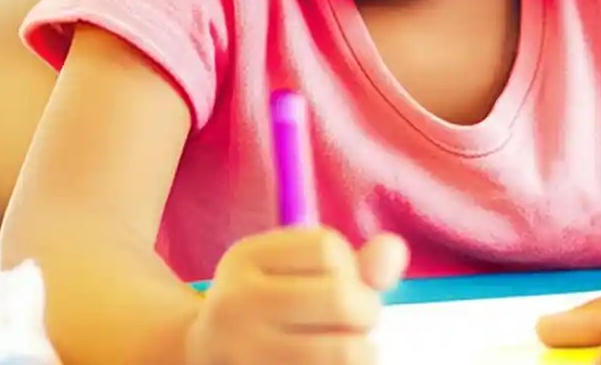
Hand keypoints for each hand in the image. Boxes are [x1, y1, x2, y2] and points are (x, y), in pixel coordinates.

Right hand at [186, 227, 408, 364]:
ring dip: (362, 352)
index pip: (328, 247)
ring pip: (344, 352)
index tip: (337, 283)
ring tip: (351, 350)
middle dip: (367, 311)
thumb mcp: (300, 273)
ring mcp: (240, 355)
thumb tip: (396, 250)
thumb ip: (357, 264)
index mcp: (244, 259)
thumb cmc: (271, 309)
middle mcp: (234, 304)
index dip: (350, 267)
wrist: (204, 357)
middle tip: (359, 324)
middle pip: (340, 298)